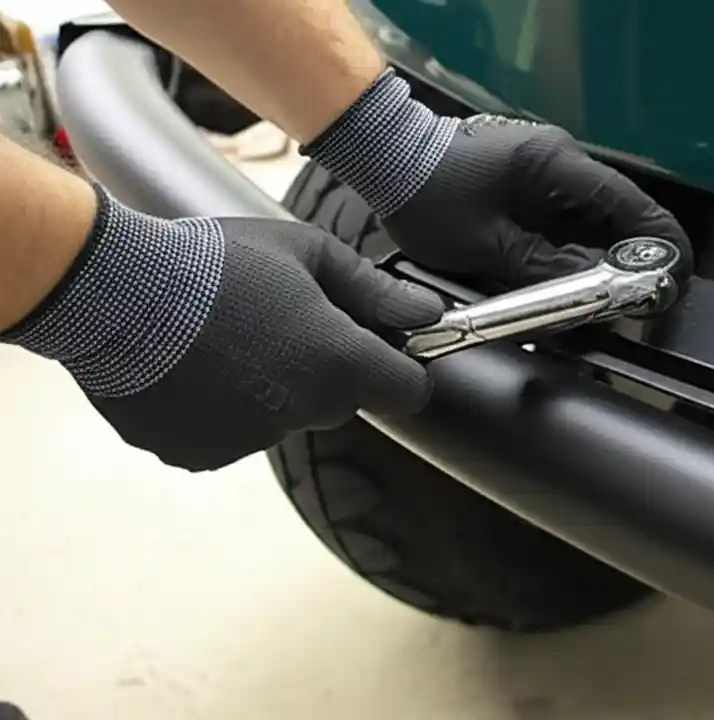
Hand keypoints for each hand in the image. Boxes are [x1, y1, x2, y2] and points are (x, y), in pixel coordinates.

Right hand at [3, 188, 443, 470]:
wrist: (111, 286)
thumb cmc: (215, 259)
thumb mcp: (307, 253)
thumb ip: (376, 291)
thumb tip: (430, 314)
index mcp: (338, 363)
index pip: (408, 392)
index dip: (402, 369)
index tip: (382, 349)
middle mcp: (301, 412)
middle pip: (341, 404)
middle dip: (327, 371)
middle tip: (280, 323)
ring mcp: (247, 440)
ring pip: (283, 419)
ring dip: (269, 389)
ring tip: (223, 338)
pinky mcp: (199, 455)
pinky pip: (229, 436)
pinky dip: (219, 410)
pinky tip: (192, 366)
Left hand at [303, 70, 692, 292]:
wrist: (384, 158)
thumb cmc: (428, 197)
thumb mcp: (486, 245)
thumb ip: (546, 271)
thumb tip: (599, 296)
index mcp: (559, 167)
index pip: (633, 208)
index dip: (660, 250)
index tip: (670, 287)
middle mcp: (564, 165)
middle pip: (621, 221)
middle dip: (630, 267)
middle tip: (630, 312)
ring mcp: (548, 176)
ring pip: (595, 228)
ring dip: (600, 266)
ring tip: (597, 309)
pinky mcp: (531, 189)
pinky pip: (567, 228)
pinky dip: (573, 258)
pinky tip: (565, 290)